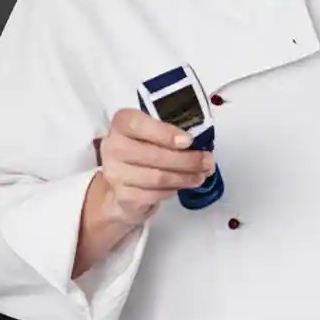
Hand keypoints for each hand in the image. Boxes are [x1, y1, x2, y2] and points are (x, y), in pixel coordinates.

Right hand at [95, 108, 215, 225]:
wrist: (123, 183)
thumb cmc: (143, 151)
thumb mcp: (154, 134)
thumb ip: (171, 133)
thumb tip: (201, 142)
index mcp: (121, 123)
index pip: (137, 124)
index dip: (164, 133)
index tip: (188, 141)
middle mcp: (113, 147)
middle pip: (153, 155)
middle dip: (187, 160)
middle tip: (207, 161)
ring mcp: (115, 173)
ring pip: (157, 177)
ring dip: (185, 177)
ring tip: (201, 175)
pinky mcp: (123, 196)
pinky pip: (155, 194)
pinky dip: (174, 189)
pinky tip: (183, 184)